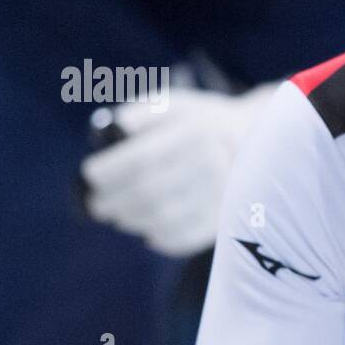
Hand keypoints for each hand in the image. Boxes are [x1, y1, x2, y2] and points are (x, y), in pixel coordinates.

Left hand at [79, 84, 275, 257]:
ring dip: (132, 220)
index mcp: (198, 133)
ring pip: (165, 219)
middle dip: (114, 201)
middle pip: (150, 192)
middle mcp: (214, 165)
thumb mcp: (178, 105)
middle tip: (96, 204)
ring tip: (117, 215)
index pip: (143, 158)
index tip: (90, 175)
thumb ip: (144, 112)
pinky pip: (186, 238)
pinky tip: (147, 230)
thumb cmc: (201, 124)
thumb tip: (116, 126)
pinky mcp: (227, 220)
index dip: (110, 170)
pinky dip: (160, 238)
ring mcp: (223, 196)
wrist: (255, 145)